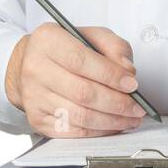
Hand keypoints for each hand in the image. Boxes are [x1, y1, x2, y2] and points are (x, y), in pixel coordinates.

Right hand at [4, 23, 145, 137]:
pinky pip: (72, 131)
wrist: (31, 65)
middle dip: (117, 103)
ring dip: (111, 121)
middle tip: (137, 107)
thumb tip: (128, 71)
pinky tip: (112, 126)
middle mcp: (35, 69)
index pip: (80, 61)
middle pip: (82, 93)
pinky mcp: (36, 119)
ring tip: (131, 119)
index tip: (133, 84)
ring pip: (79, 116)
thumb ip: (114, 46)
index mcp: (48, 41)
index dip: (110, 75)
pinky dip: (98, 131)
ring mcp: (33, 97)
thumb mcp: (90, 36)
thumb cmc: (65, 50)